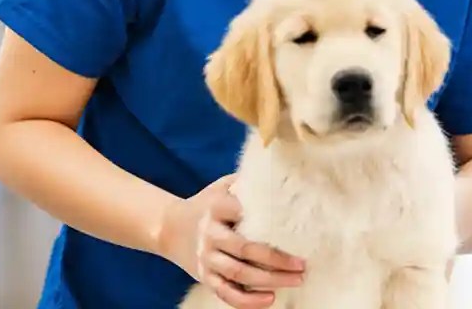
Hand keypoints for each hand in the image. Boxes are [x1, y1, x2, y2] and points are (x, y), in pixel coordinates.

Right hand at [158, 175, 303, 308]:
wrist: (168, 227)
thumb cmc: (206, 204)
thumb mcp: (222, 186)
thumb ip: (246, 182)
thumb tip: (281, 175)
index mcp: (216, 208)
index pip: (242, 214)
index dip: (267, 220)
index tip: (294, 226)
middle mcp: (210, 235)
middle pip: (246, 250)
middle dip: (277, 260)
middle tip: (303, 264)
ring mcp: (206, 258)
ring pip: (239, 274)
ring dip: (269, 281)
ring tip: (296, 280)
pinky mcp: (204, 277)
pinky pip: (225, 293)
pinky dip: (247, 301)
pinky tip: (270, 300)